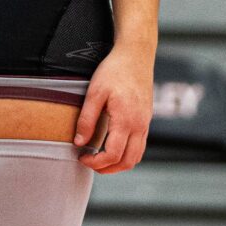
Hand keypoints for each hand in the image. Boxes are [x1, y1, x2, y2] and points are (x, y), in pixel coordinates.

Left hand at [74, 46, 151, 172]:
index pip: (113, 154)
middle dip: (108, 169)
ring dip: (119, 164)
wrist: (136, 56)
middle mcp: (139, 126)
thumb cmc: (114, 70)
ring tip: (99, 159)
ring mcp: (145, 124)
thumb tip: (79, 142)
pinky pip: (140, 146)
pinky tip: (112, 147)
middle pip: (127, 162)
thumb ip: (87, 119)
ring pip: (136, 157)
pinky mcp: (147, 120)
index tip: (82, 157)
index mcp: (126, 120)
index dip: (96, 162)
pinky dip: (127, 154)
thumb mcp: (95, 92)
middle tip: (89, 163)